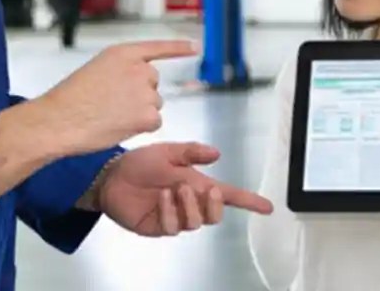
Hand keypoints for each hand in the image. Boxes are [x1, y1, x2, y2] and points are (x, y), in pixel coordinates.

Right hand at [0, 40, 195, 200]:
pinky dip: (140, 128)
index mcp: (123, 53)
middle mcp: (139, 69)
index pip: (157, 48)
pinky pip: (153, 122)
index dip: (178, 47)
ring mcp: (145, 92)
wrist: (59, 120)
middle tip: (112, 104)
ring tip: (110, 115)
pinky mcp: (147, 115)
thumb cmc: (71, 99)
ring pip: (153, 104)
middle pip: (153, 83)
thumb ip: (121, 71)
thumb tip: (140, 84)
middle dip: (140, 94)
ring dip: (139, 112)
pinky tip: (119, 126)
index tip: (196, 46)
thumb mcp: (96, 70)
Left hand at [95, 143, 273, 236]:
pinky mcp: (158, 227)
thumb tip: (216, 153)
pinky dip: (170, 211)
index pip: (228, 196)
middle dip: (214, 204)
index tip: (267, 207)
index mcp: (197, 184)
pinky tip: (161, 198)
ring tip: (174, 189)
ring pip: (196, 222)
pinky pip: (173, 227)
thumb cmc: (140, 163)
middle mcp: (189, 203)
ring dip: (189, 205)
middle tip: (203, 188)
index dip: (249, 202)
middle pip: (216, 215)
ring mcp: (175, 217)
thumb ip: (191, 152)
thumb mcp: (168, 151)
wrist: (112, 176)